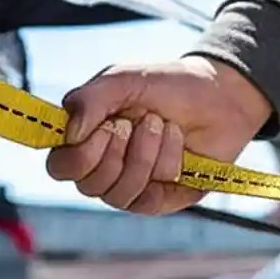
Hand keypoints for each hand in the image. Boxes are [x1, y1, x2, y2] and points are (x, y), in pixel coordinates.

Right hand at [46, 55, 272, 214]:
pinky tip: (178, 143)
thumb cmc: (169, 85)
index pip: (60, 167)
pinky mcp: (161, 199)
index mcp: (87, 140)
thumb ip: (90, 98)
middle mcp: (105, 168)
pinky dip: (165, 165)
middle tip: (139, 120)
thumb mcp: (124, 79)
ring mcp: (133, 186)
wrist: (219, 95)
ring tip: (163, 125)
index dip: (77, 154)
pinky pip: (148, 199)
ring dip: (144, 154)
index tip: (105, 126)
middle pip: (88, 184)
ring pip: (119, 192)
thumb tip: (70, 133)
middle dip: (116, 151)